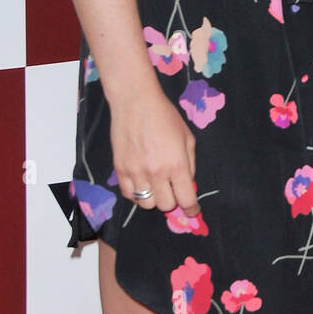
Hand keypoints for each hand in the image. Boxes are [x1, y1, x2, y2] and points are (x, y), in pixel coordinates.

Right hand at [110, 89, 199, 216]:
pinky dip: (137, 194)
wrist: (136, 103)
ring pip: (146, 204)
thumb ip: (190, 164)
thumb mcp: (187, 137)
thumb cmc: (165, 116)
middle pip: (165, 205)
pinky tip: (142, 182)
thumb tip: (188, 184)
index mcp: (177, 164)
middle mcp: (156, 172)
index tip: (192, 211)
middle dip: (173, 201)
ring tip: (156, 185)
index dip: (191, 209)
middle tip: (173, 190)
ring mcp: (136, 173)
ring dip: (154, 198)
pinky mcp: (120, 170)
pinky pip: (129, 195)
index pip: (185, 199)